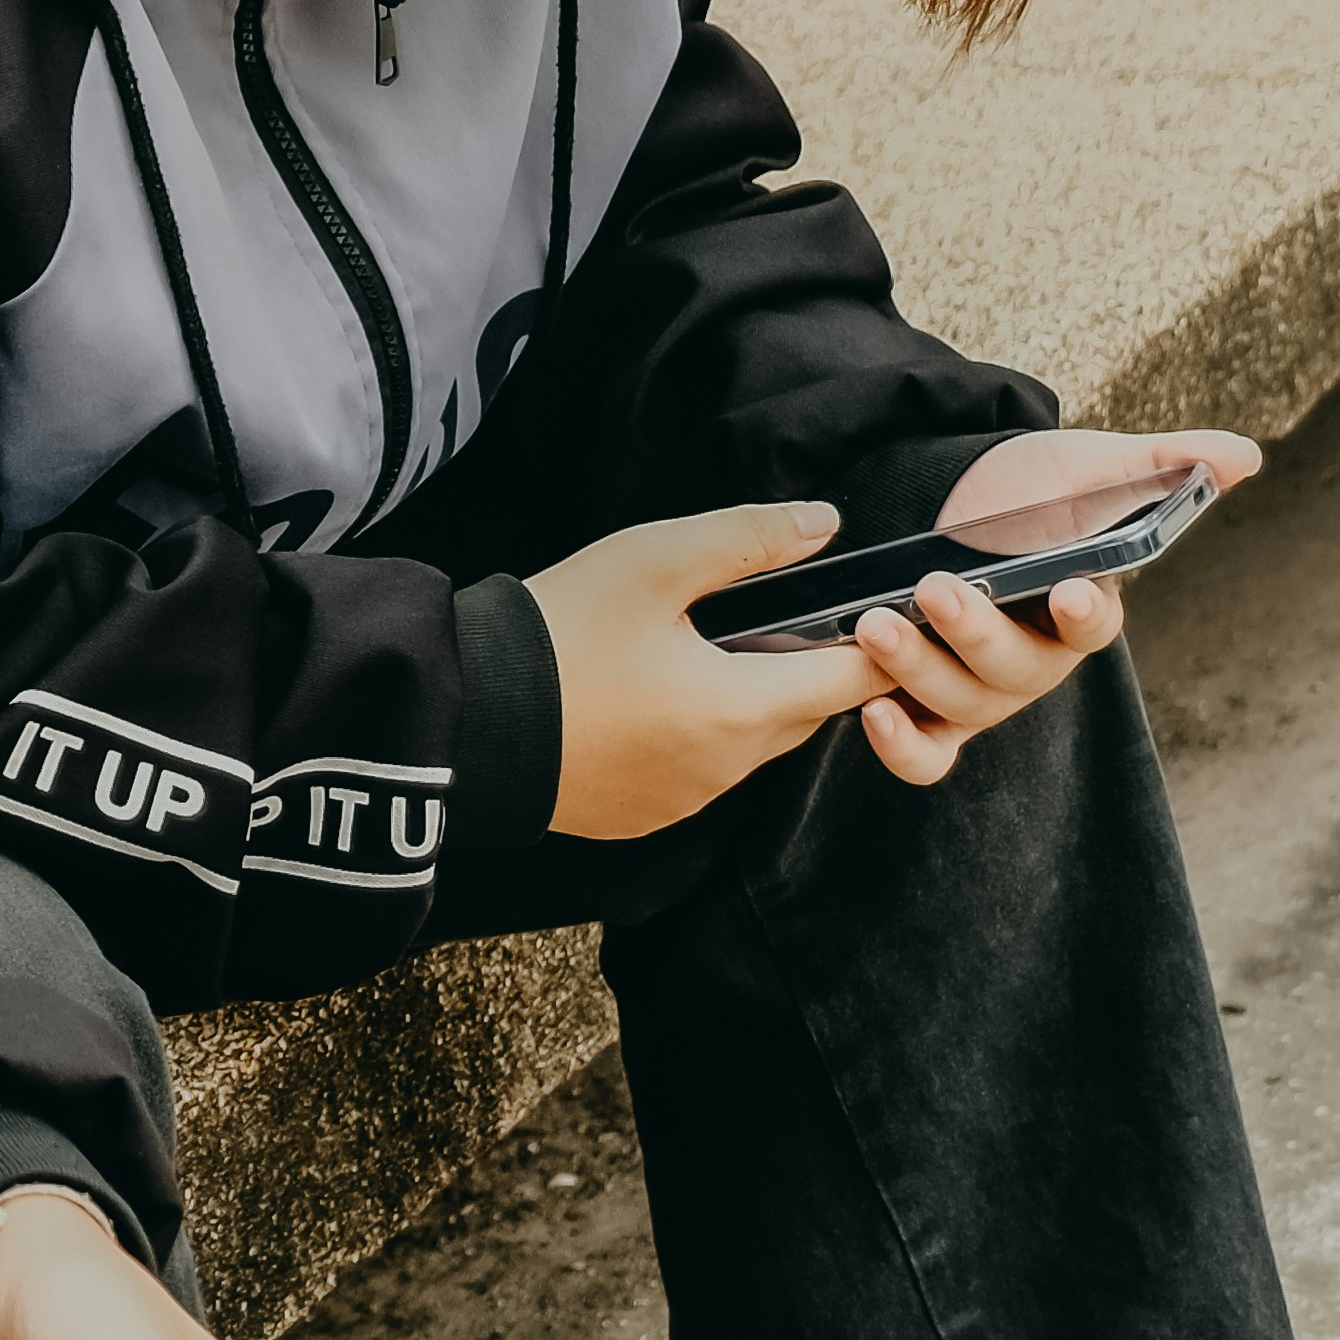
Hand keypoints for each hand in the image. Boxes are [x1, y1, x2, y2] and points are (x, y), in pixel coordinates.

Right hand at [522, 498, 903, 839]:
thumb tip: (823, 522)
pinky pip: (698, 772)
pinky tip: (647, 697)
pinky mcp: (642, 816)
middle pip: (802, 713)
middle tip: (772, 613)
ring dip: (745, 701)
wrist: (464, 718)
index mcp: (742, 707)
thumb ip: (748, 536)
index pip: (854, 680)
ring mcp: (684, 800)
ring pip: (750, 744)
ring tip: (696, 648)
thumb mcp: (652, 559)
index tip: (872, 608)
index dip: (875, 640)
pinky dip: (694, 735)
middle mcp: (726, 768)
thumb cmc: (559, 634)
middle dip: (804, 666)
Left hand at [839, 430, 1263, 786]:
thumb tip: (1245, 456)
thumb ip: (1161, 464)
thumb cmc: (1029, 488)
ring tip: (875, 625)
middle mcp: (1038, 661)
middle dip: (975, 634)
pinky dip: (902, 745)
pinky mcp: (929, 709)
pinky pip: (928, 751)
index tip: (1068, 591)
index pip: (1095, 624)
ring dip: (919, 671)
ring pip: (964, 705)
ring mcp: (984, 691)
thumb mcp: (1087, 466)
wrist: (946, 500)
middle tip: (933, 590)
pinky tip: (871, 712)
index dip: (1084, 614)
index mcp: (1081, 609)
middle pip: (1018, 670)